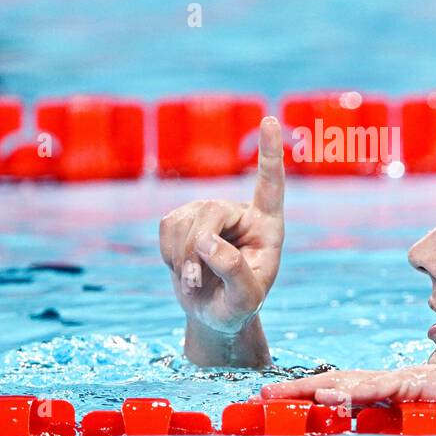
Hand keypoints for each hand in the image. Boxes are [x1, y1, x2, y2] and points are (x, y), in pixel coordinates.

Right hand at [159, 116, 284, 335]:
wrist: (212, 315)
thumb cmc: (237, 307)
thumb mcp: (245, 300)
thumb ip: (234, 271)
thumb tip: (208, 241)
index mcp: (267, 226)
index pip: (269, 184)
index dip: (268, 153)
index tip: (269, 121)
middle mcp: (241, 213)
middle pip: (211, 212)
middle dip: (196, 248)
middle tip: (194, 281)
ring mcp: (211, 213)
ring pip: (184, 220)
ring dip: (181, 257)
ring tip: (193, 281)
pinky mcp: (184, 219)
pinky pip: (166, 226)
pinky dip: (168, 253)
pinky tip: (182, 268)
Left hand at [259, 360, 435, 417]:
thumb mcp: (420, 417)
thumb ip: (397, 420)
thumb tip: (373, 431)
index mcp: (383, 389)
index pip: (336, 388)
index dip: (304, 393)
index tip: (274, 401)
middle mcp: (383, 380)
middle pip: (331, 381)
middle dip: (294, 389)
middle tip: (260, 396)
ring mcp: (396, 380)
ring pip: (345, 381)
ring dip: (309, 388)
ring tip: (278, 395)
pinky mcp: (413, 385)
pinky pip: (377, 389)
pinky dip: (351, 391)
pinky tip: (329, 395)